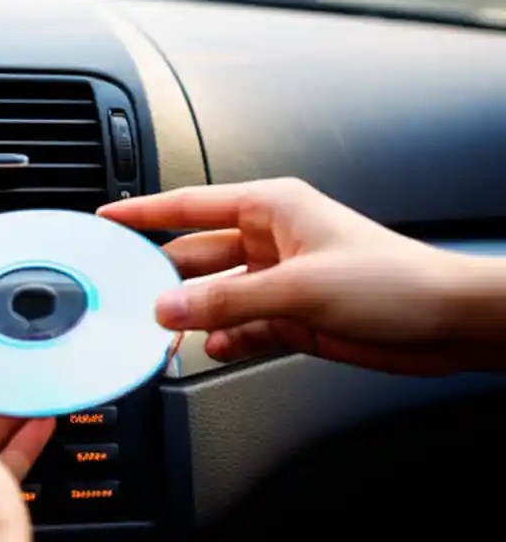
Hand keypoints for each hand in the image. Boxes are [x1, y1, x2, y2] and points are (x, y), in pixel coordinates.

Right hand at [98, 177, 505, 374]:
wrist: (447, 323)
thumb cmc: (394, 281)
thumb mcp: (299, 287)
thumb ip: (226, 301)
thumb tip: (169, 308)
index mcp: (271, 207)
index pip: (189, 205)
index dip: (145, 212)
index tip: (107, 217)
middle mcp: (270, 240)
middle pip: (196, 256)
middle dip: (165, 278)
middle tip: (129, 296)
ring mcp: (280, 279)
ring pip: (216, 296)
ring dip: (195, 316)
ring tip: (168, 334)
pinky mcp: (292, 315)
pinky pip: (240, 326)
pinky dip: (225, 339)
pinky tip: (214, 348)